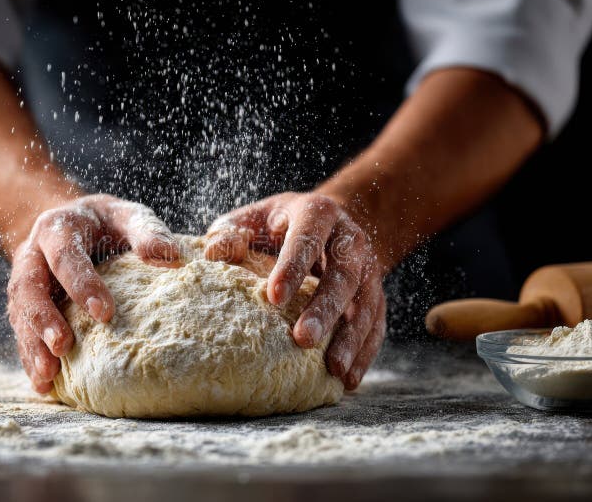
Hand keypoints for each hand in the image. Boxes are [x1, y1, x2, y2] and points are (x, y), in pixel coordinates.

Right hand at [7, 194, 179, 392]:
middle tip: (63, 347)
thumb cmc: (108, 222)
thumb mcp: (127, 216)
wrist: (75, 221)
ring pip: (19, 314)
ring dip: (32, 345)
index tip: (105, 313)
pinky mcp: (24, 305)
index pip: (65, 256)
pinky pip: (21, 332)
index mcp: (57, 228)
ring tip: (49, 375)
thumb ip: (146, 232)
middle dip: (43, 318)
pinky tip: (45, 385)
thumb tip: (172, 257)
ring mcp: (23, 281)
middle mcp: (32, 254)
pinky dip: (30, 358)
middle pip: (28, 287)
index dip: (82, 284)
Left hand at [205, 192, 385, 388]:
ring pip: (365, 303)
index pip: (307, 237)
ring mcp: (368, 268)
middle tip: (304, 339)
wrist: (329, 226)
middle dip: (325, 307)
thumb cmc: (277, 228)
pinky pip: (376, 325)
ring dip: (350, 337)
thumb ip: (230, 233)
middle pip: (343, 274)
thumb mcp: (251, 220)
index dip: (293, 266)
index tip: (274, 298)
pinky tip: (348, 378)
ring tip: (333, 369)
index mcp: (317, 213)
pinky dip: (364, 352)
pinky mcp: (376, 295)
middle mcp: (349, 239)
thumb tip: (215, 254)